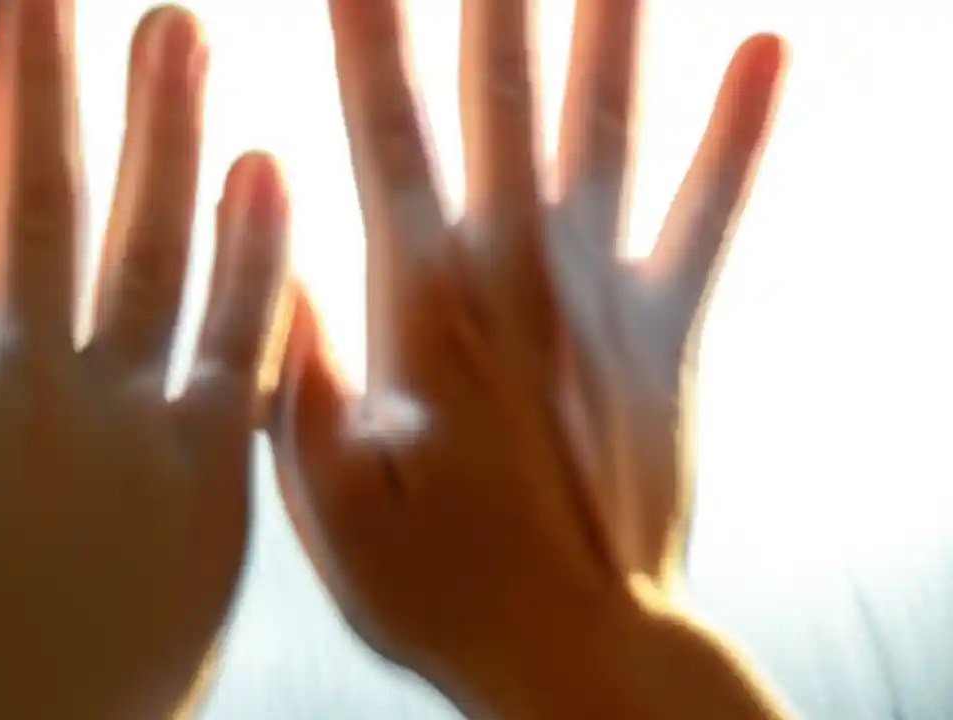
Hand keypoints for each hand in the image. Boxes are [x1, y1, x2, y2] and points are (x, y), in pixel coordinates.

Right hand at [0, 2, 287, 717]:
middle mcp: (33, 388)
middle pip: (39, 195)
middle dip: (42, 73)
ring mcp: (129, 425)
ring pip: (148, 244)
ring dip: (161, 129)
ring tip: (173, 27)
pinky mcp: (212, 473)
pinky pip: (241, 344)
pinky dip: (257, 256)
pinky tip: (268, 168)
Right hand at [268, 1, 785, 715]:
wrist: (574, 644)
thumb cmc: (438, 581)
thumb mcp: (326, 496)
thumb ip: (303, 370)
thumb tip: (280, 260)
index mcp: (422, 305)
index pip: (385, 133)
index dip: (369, 34)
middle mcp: (515, 274)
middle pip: (498, 98)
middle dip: (488, 1)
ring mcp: (600, 297)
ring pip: (602, 127)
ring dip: (605, 26)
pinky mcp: (665, 335)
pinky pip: (708, 214)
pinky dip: (738, 131)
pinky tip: (766, 50)